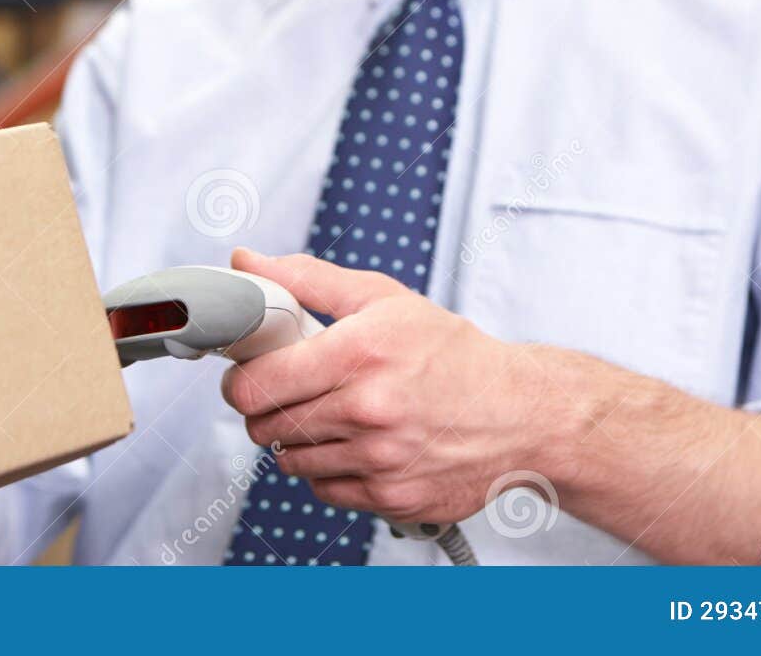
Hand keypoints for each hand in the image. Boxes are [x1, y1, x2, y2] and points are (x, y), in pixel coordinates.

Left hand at [220, 247, 548, 524]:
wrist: (519, 412)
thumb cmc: (451, 353)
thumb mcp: (383, 298)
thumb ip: (306, 279)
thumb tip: (246, 263)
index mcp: (360, 352)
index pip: (258, 382)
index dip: (241, 378)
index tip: (250, 371)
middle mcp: (369, 409)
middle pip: (266, 424)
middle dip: (266, 407)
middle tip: (290, 390)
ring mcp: (380, 459)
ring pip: (291, 460)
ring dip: (297, 439)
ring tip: (330, 414)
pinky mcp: (391, 497)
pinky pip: (324, 490)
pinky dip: (328, 471)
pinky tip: (354, 444)